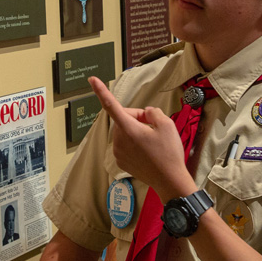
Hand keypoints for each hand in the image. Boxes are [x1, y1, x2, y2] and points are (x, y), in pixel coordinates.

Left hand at [89, 77, 195, 199]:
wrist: (169, 181)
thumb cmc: (169, 153)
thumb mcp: (167, 125)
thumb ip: (153, 112)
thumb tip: (145, 113)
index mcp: (129, 129)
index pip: (111, 105)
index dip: (101, 91)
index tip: (92, 80)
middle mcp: (119, 140)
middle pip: (124, 118)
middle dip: (137, 118)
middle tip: (154, 126)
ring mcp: (118, 152)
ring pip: (124, 131)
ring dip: (135, 130)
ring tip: (152, 140)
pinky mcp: (120, 161)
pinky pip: (124, 144)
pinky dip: (134, 143)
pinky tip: (147, 151)